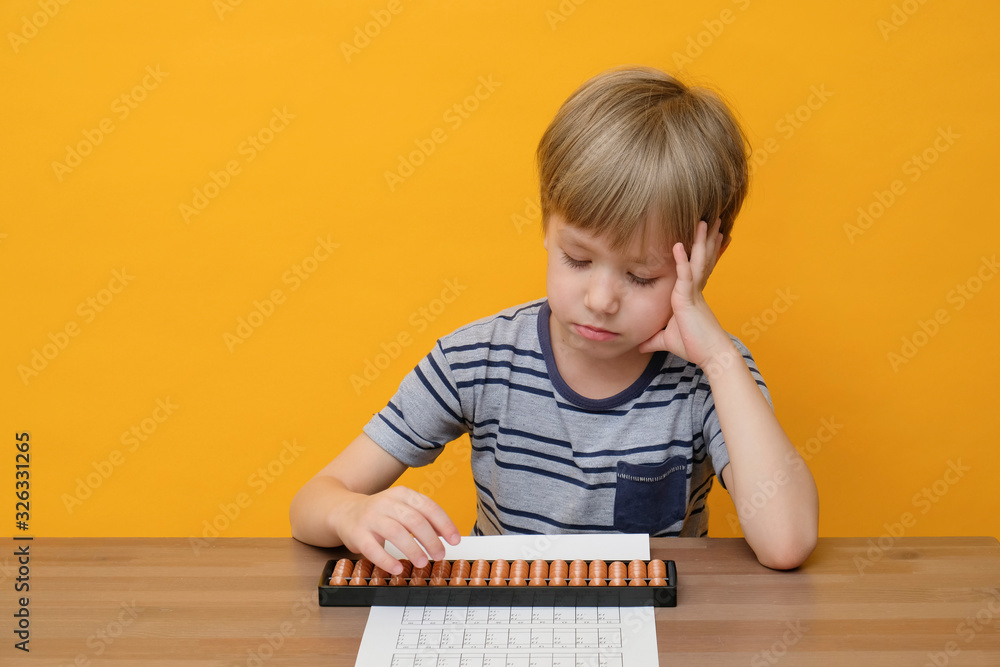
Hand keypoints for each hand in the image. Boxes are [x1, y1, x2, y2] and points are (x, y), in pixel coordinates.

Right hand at [337, 486, 460, 574]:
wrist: (344, 511)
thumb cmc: (380, 513)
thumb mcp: (402, 507)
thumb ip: (424, 517)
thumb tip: (447, 534)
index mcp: (402, 494)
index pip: (428, 507)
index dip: (444, 524)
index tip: (454, 540)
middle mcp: (386, 503)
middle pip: (414, 520)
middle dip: (431, 540)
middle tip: (439, 555)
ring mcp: (370, 518)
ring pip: (395, 532)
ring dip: (412, 549)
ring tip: (422, 562)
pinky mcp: (357, 534)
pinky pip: (373, 548)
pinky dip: (387, 560)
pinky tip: (397, 568)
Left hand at [638, 218, 731, 366]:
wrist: (711, 356)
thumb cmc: (694, 347)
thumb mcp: (667, 340)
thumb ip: (653, 340)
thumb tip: (640, 346)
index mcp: (690, 294)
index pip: (696, 267)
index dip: (701, 250)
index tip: (706, 236)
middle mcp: (694, 289)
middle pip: (701, 258)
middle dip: (705, 238)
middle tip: (711, 219)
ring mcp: (693, 292)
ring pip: (697, 260)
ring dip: (699, 240)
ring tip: (703, 221)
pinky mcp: (688, 298)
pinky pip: (685, 274)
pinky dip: (681, 259)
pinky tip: (678, 244)